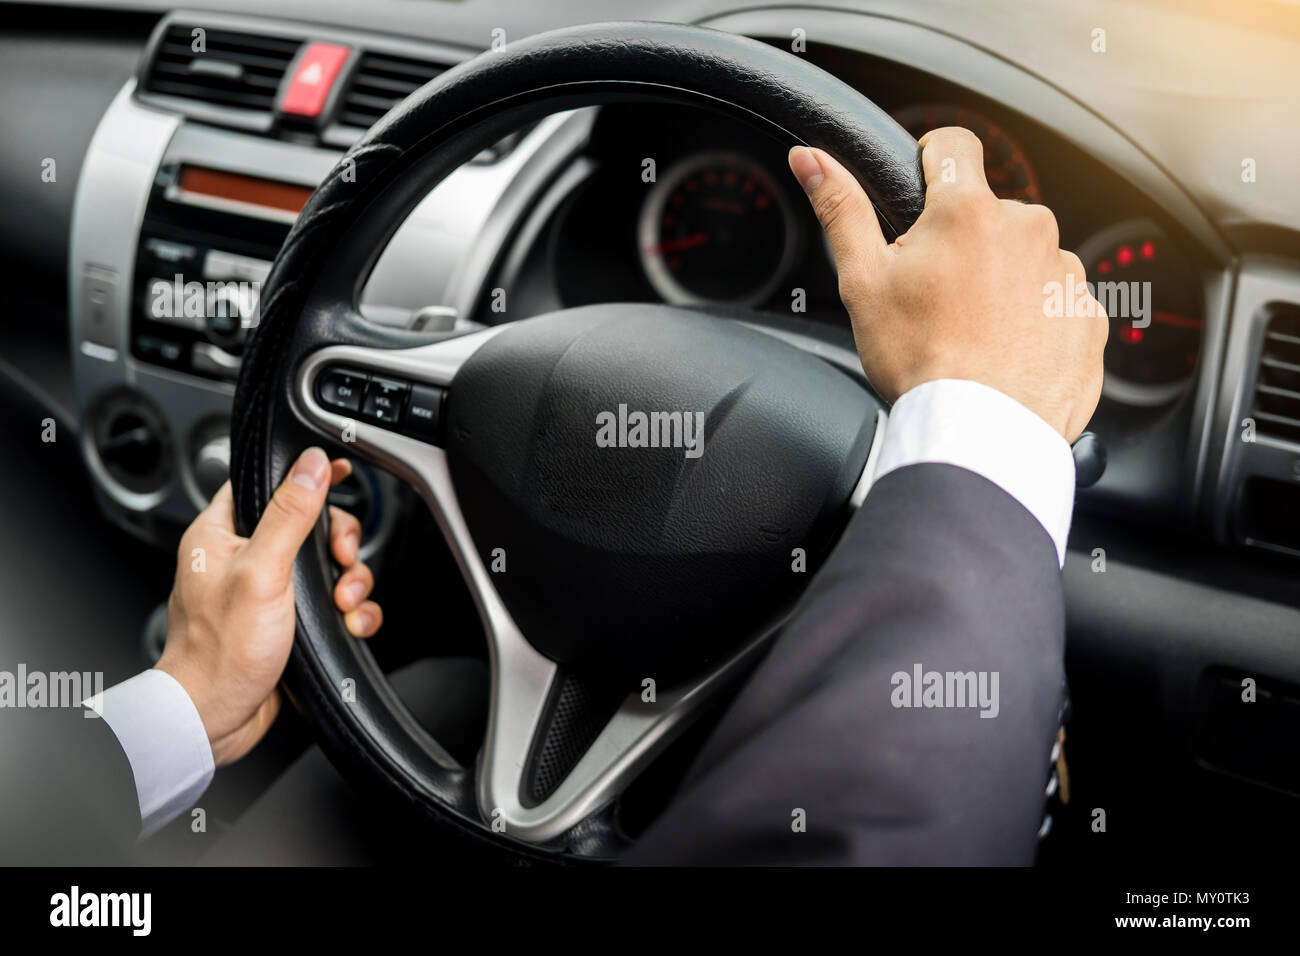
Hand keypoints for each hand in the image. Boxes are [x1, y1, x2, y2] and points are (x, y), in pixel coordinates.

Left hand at [155, 447, 382, 766]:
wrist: (215, 719)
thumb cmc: (219, 652)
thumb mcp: (261, 572)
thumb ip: (289, 515)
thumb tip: (309, 464)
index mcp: (221, 534)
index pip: (267, 484)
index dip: (305, 477)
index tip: (340, 475)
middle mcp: (244, 559)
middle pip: (311, 525)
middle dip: (339, 545)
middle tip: (342, 561)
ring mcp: (269, 592)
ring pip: (329, 567)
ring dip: (351, 583)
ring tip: (345, 604)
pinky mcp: (289, 622)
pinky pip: (333, 603)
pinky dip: (351, 612)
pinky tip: (350, 623)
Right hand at [788, 128, 1106, 440]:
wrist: (981, 432)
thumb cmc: (919, 360)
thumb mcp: (862, 282)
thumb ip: (840, 210)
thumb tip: (810, 158)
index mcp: (968, 211)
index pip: (954, 145)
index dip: (930, 162)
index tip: (920, 195)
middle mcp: (1028, 228)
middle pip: (988, 213)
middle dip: (963, 242)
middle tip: (935, 296)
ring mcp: (1065, 272)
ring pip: (1024, 257)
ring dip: (1001, 281)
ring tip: (972, 332)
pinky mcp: (1088, 314)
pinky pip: (1056, 301)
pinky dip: (1033, 319)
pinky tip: (1004, 352)